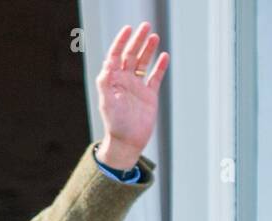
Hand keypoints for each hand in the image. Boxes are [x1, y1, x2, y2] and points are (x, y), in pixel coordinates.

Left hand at [94, 21, 168, 168]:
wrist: (128, 142)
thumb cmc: (116, 124)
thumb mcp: (108, 103)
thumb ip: (106, 84)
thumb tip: (107, 65)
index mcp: (112, 81)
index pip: (115, 57)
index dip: (120, 42)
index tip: (128, 29)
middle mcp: (124, 82)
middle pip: (130, 56)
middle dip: (137, 41)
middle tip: (145, 26)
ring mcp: (137, 88)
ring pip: (143, 63)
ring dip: (148, 50)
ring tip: (154, 36)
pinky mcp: (149, 95)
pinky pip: (155, 77)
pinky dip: (160, 67)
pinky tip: (164, 56)